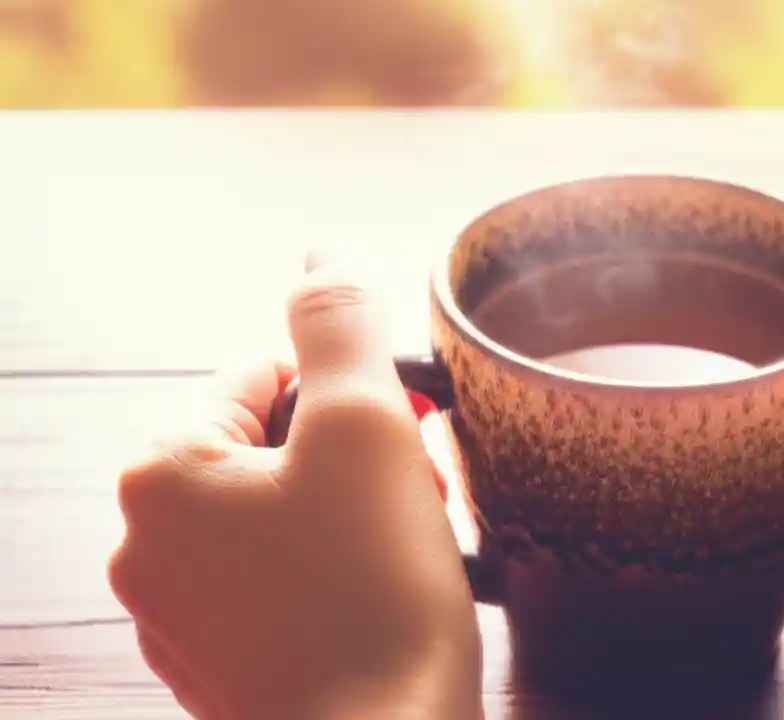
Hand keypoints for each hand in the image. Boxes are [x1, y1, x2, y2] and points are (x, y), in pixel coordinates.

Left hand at [108, 255, 481, 718]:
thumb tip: (319, 253)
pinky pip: (286, 579)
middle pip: (272, 446)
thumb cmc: (371, 595)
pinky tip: (389, 594)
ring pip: (285, 514)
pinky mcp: (227, 662)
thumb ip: (339, 326)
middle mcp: (149, 545)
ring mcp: (183, 613)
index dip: (350, 396)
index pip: (261, 374)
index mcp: (159, 475)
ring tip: (412, 548)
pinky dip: (341, 570)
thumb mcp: (364, 428)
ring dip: (357, 511)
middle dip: (356, 458)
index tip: (405, 439)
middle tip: (416, 496)